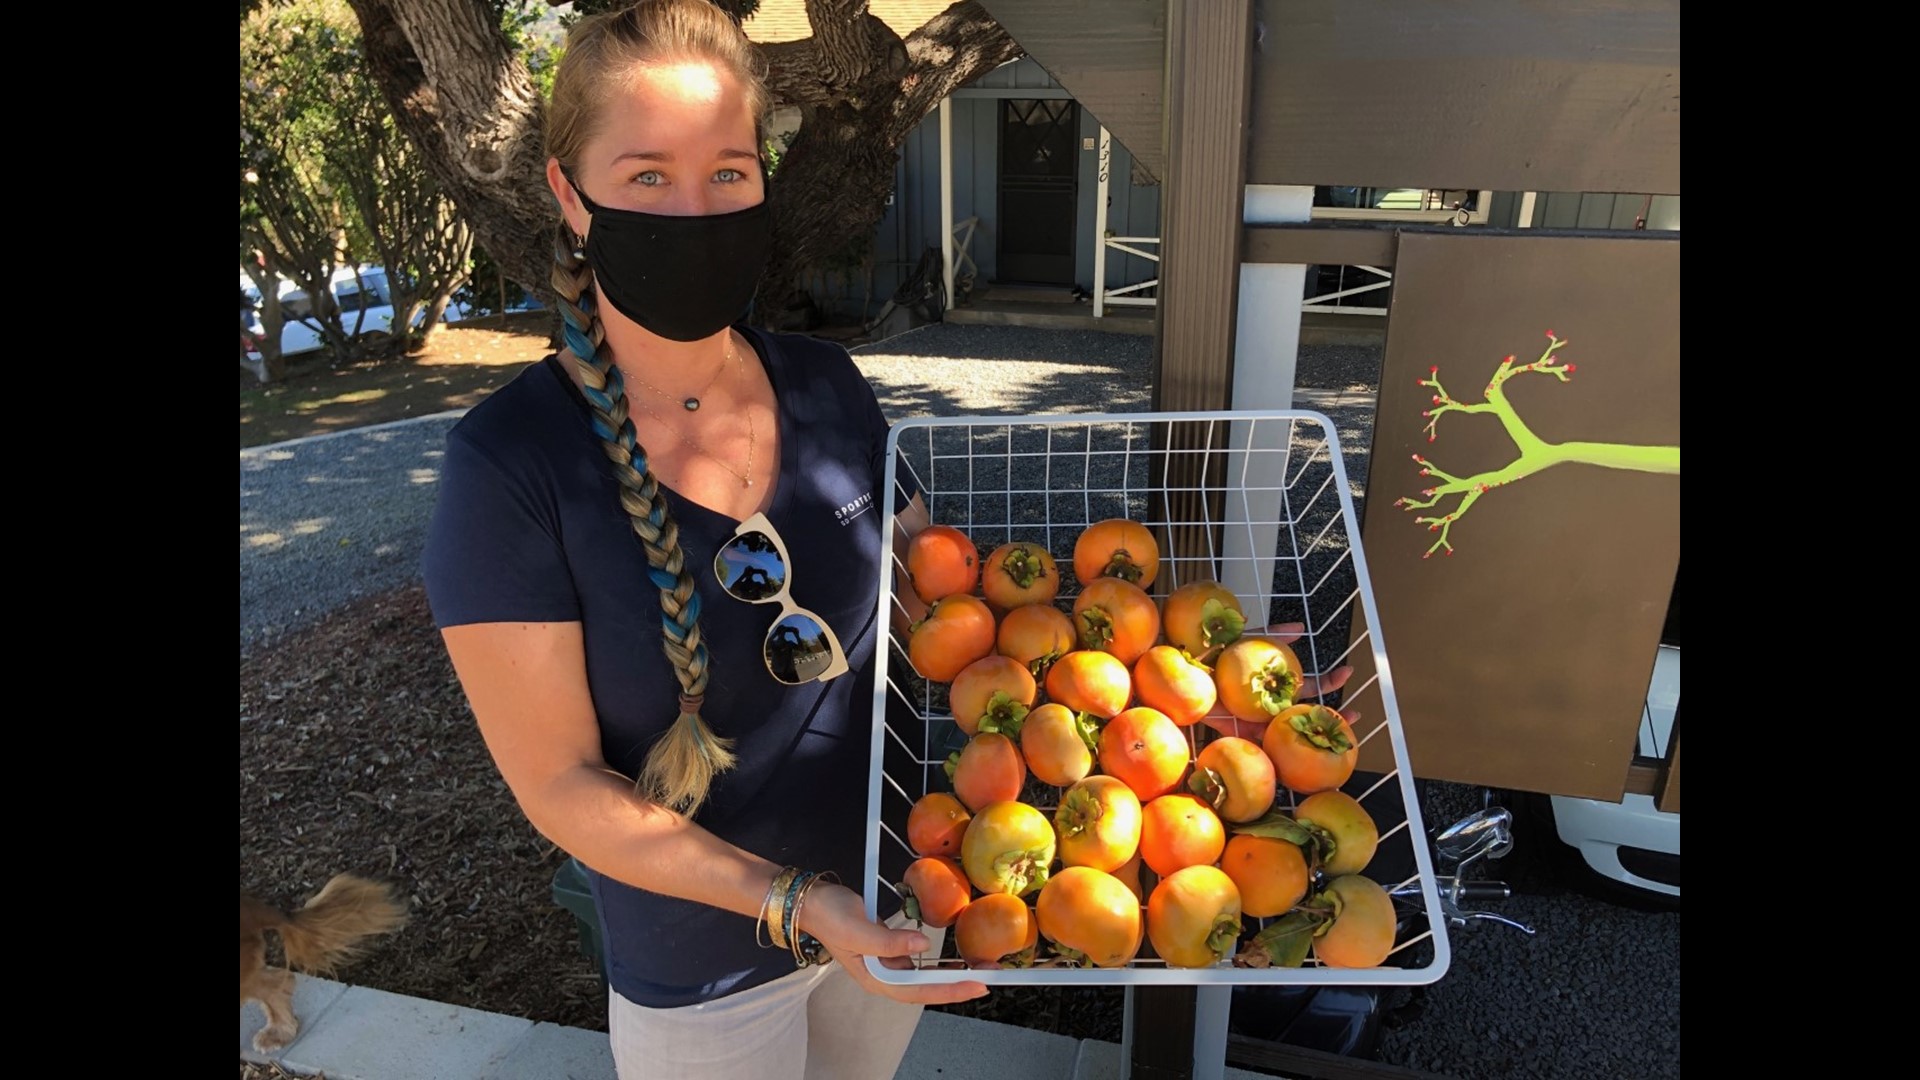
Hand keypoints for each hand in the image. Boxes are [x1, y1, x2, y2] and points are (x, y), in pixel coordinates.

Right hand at [797, 882, 988, 1004]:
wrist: (812, 901)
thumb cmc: (831, 916)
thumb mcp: (858, 929)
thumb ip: (889, 941)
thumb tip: (923, 945)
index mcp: (875, 978)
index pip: (919, 990)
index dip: (950, 989)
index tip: (977, 985)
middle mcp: (884, 975)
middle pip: (926, 987)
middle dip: (958, 983)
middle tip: (989, 976)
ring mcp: (886, 963)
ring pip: (925, 975)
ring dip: (951, 973)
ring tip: (978, 968)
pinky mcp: (888, 948)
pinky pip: (918, 960)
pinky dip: (938, 959)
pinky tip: (953, 955)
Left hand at [1195, 622, 1356, 742]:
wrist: (1181, 672)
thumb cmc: (1211, 658)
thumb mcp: (1245, 641)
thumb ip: (1271, 635)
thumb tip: (1300, 628)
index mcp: (1272, 687)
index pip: (1307, 686)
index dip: (1328, 682)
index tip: (1348, 673)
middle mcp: (1268, 707)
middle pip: (1305, 714)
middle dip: (1332, 716)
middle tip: (1357, 716)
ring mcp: (1256, 721)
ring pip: (1290, 734)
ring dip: (1314, 736)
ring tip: (1339, 738)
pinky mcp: (1239, 733)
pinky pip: (1260, 745)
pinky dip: (1278, 752)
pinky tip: (1299, 756)